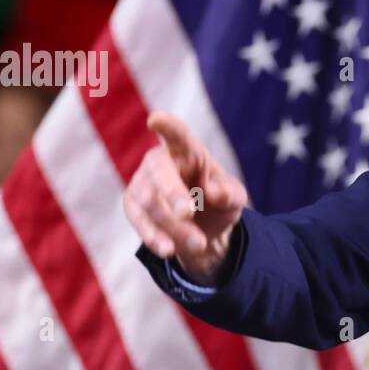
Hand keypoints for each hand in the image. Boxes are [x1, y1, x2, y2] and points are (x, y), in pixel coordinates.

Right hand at [124, 111, 247, 283]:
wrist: (204, 231)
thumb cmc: (219, 202)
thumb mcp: (235, 199)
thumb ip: (230, 194)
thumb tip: (214, 193)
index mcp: (188, 150)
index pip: (178, 135)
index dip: (168, 126)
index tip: (155, 119)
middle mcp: (160, 162)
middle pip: (159, 172)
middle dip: (172, 193)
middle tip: (187, 213)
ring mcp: (142, 184)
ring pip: (151, 203)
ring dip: (174, 226)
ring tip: (198, 243)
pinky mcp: (134, 207)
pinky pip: (140, 222)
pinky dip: (154, 237)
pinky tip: (168, 249)